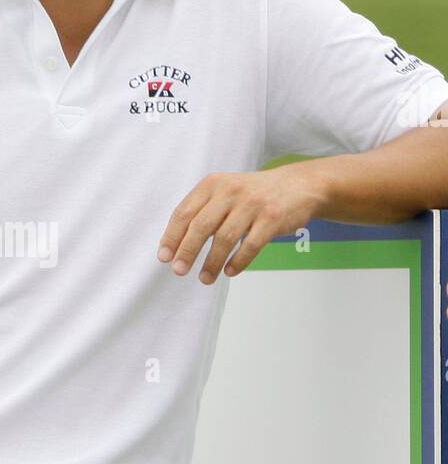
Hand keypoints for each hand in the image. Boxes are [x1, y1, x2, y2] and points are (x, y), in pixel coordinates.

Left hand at [157, 164, 327, 284]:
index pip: (184, 212)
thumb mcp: (225, 192)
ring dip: (212, 262)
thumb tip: (176, 245)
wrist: (299, 185)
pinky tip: (229, 272)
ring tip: (205, 278)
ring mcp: (253, 204)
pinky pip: (250, 246)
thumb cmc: (255, 194)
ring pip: (224, 238)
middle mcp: (230, 191)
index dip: (172, 236)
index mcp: (213, 184)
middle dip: (187, 252)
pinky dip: (238, 262)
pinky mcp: (272, 218)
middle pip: (201, 226)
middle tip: (179, 271)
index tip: (164, 257)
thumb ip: (203, 212)